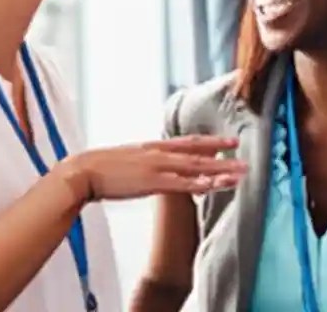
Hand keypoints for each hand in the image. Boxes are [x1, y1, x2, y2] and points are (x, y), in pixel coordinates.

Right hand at [58, 135, 246, 201]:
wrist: (82, 172)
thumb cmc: (100, 167)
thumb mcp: (128, 158)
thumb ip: (145, 160)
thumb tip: (153, 164)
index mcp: (153, 147)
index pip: (188, 141)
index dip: (210, 141)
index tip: (228, 141)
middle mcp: (160, 153)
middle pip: (198, 152)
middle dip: (222, 154)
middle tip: (244, 155)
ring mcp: (158, 167)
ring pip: (197, 168)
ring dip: (221, 171)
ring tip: (241, 173)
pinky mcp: (153, 182)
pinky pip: (184, 184)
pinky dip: (202, 184)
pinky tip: (216, 185)